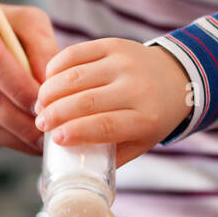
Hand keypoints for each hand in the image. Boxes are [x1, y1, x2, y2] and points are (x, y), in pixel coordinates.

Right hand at [0, 1, 58, 154]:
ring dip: (14, 135)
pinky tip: (24, 139)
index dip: (20, 86)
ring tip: (42, 140)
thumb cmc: (0, 26)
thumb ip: (43, 47)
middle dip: (21, 118)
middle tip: (50, 129)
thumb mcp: (27, 21)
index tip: (45, 102)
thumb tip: (52, 86)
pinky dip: (2, 139)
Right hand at [34, 39, 192, 166]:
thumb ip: (110, 156)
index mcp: (146, 118)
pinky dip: (56, 67)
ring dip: (51, 91)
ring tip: (41, 104)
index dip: (76, 132)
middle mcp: (138, 88)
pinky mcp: (114, 45)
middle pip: (86, 101)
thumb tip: (71, 171)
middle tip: (41, 122)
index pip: (106, 125)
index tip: (54, 138)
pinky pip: (77, 53)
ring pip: (77, 76)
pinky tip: (49, 81)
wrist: (176, 78)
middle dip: (56, 113)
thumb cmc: (151, 118)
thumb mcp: (139, 142)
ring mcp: (125, 63)